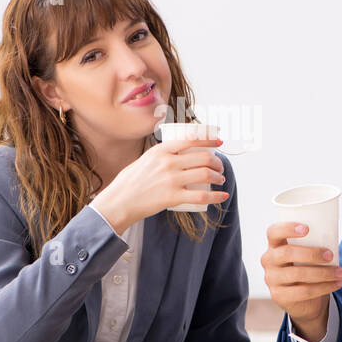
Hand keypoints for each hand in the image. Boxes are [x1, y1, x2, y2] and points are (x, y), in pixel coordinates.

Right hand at [90, 136, 227, 232]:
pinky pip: (201, 196)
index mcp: (161, 150)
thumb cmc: (131, 182)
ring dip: (218, 177)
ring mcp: (170, 180)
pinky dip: (216, 196)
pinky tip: (223, 196)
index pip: (191, 139)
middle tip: (220, 167)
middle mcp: (167, 162)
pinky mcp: (172, 197)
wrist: (119, 202)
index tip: (219, 142)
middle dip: (217, 162)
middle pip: (203, 158)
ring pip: (205, 174)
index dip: (209, 140)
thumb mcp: (145, 160)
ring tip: (220, 180)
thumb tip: (180, 154)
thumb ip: (161, 156)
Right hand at [260, 222, 341, 339]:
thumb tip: (333, 234)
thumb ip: (312, 244)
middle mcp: (269, 260)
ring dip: (322, 273)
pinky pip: (303, 291)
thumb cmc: (305, 268)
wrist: (301, 299)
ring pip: (297, 274)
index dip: (287, 228)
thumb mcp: (305, 254)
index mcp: (274, 245)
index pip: (273, 232)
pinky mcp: (279, 296)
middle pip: (286, 253)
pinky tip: (336, 284)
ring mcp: (271, 279)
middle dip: (311, 254)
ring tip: (339, 272)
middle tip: (330, 255)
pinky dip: (323, 287)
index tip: (307, 229)